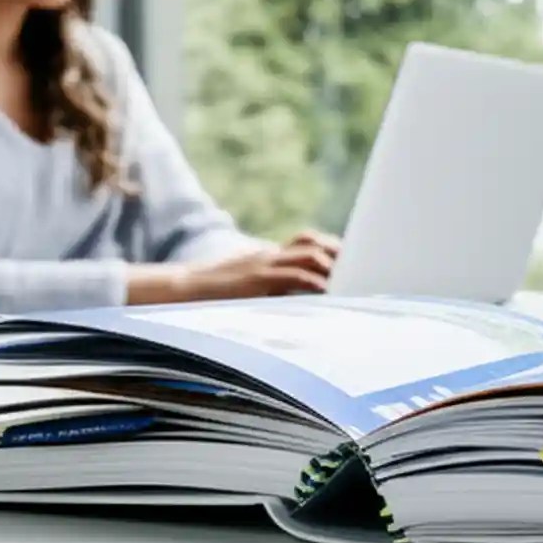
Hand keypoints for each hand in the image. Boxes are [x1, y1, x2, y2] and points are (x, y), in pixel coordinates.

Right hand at [126, 229, 342, 303]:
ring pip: (308, 256)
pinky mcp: (255, 280)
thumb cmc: (214, 294)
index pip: (308, 242)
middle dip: (340, 255)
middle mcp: (269, 256)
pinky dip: (312, 283)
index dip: (333, 248)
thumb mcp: (248, 287)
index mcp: (269, 256)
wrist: (179, 289)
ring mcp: (262, 265)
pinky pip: (291, 277)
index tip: (356, 261)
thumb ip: (273, 289)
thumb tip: (300, 301)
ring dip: (332, 267)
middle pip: (314, 243)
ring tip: (352, 283)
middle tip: (363, 271)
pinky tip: (327, 293)